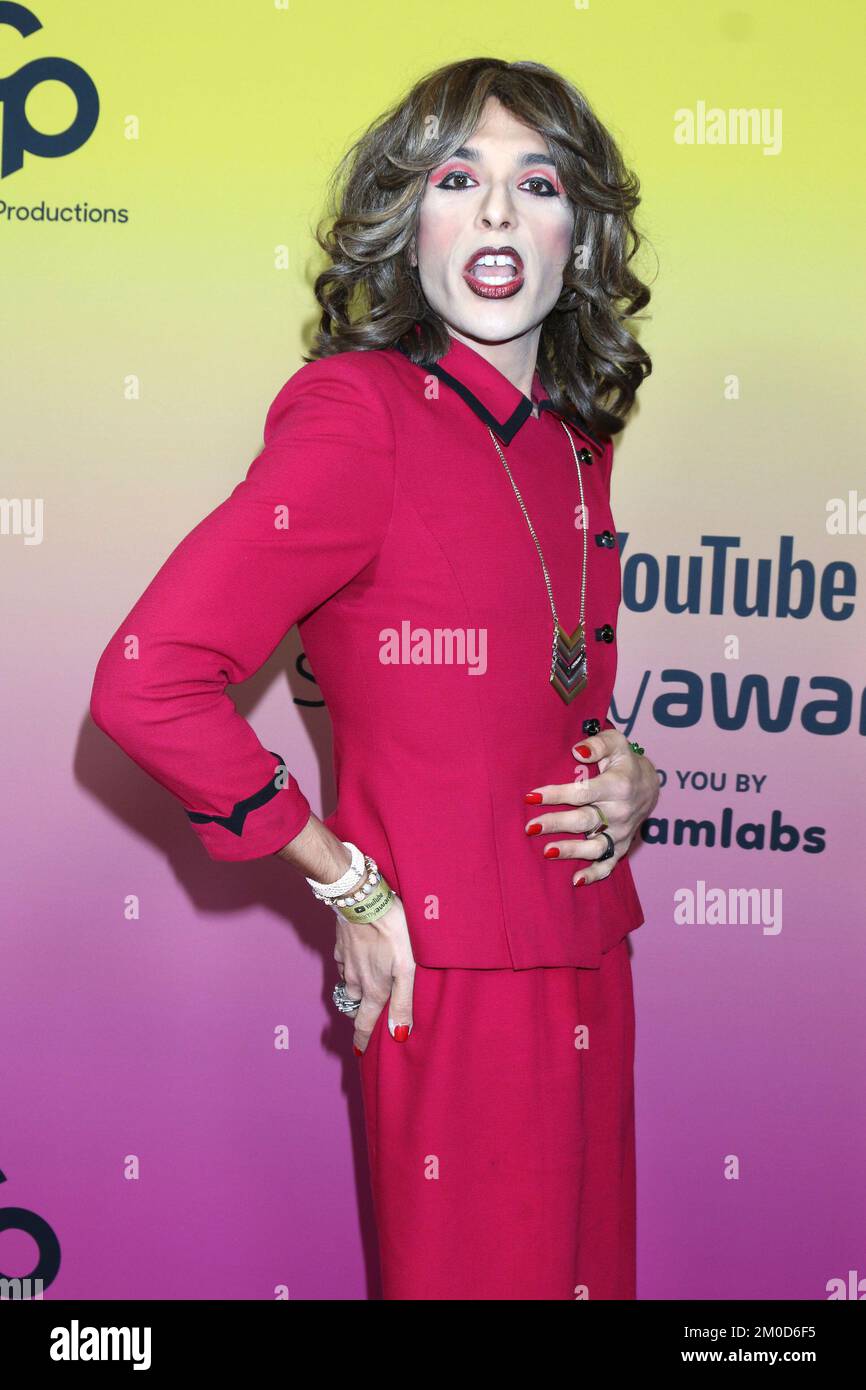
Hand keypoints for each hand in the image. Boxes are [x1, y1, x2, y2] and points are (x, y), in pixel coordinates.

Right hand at [334, 893, 415, 1054]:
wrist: (363, 900)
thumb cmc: (392, 932)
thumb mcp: (406, 969)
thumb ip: (403, 1003)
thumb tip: (398, 1035)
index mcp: (373, 989)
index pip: (364, 1024)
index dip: (362, 1042)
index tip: (359, 1054)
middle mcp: (355, 980)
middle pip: (355, 1005)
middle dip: (360, 1013)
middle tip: (369, 1016)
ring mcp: (345, 962)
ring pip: (348, 984)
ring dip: (356, 990)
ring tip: (367, 987)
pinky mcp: (341, 945)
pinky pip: (344, 964)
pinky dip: (350, 968)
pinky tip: (360, 960)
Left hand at [524, 728, 660, 885]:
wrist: (649, 785)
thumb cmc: (623, 761)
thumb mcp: (616, 743)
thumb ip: (598, 744)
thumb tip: (577, 752)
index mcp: (617, 786)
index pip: (582, 792)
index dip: (556, 794)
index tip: (531, 797)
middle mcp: (620, 812)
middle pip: (584, 820)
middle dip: (556, 824)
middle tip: (530, 828)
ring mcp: (621, 832)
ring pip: (595, 846)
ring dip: (571, 850)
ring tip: (547, 852)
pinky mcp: (622, 847)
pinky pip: (609, 865)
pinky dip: (594, 874)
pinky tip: (575, 881)